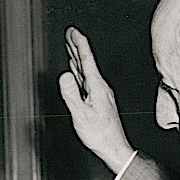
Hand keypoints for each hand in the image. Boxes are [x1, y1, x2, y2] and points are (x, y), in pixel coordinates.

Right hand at [58, 26, 134, 173]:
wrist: (114, 148)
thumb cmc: (100, 135)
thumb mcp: (81, 115)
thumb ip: (72, 95)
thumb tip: (64, 75)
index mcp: (97, 87)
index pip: (87, 59)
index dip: (79, 43)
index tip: (72, 31)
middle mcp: (100, 87)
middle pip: (87, 61)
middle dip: (77, 45)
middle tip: (70, 33)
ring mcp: (100, 93)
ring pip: (86, 70)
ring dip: (78, 57)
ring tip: (71, 47)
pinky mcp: (99, 100)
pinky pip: (86, 80)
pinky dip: (79, 71)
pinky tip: (76, 72)